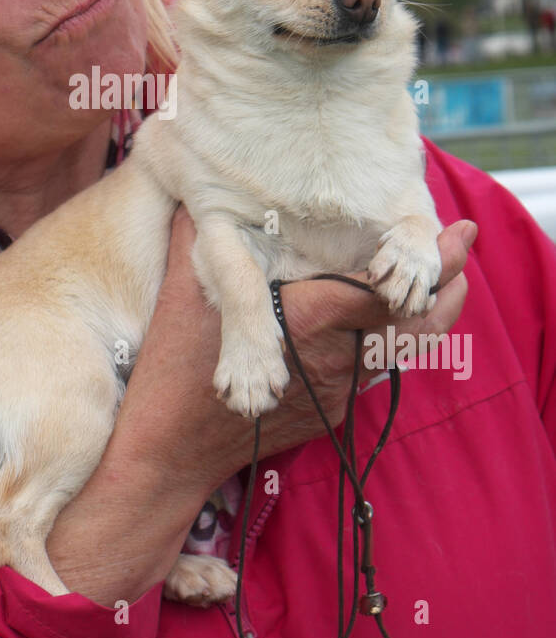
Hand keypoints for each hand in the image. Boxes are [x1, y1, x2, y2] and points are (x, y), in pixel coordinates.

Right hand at [114, 205, 474, 498]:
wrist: (174, 448)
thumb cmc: (176, 365)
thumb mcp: (185, 288)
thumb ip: (199, 233)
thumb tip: (199, 189)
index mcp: (311, 316)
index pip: (389, 287)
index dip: (428, 261)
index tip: (457, 231)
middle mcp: (337, 356)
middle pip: (415, 324)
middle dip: (446, 288)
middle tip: (463, 254)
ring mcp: (339, 390)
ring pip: (400, 351)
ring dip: (424, 317)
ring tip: (443, 282)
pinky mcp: (333, 413)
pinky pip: (371, 373)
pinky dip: (387, 344)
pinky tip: (386, 323)